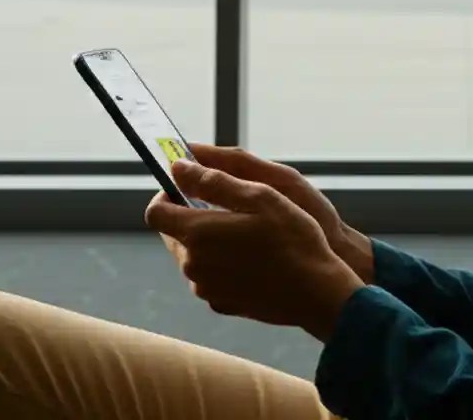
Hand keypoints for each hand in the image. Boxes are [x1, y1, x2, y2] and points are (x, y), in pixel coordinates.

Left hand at [146, 159, 365, 341]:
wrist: (316, 293)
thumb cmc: (293, 239)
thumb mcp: (258, 196)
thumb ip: (212, 180)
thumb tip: (177, 168)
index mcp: (197, 234)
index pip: (156, 211)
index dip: (167, 194)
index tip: (188, 186)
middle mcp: (193, 265)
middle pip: (173, 234)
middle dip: (190, 216)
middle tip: (229, 208)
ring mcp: (206, 288)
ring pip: (192, 256)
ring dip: (208, 240)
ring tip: (246, 233)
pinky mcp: (221, 304)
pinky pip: (209, 277)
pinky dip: (221, 264)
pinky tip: (252, 259)